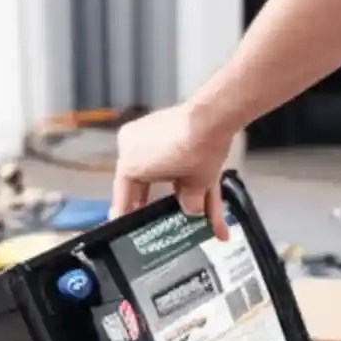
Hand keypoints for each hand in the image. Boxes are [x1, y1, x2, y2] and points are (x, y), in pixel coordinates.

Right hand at [109, 102, 234, 239]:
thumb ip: (191, 201)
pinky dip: (196, 174)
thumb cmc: (197, 149)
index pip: (125, 195)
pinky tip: (214, 198)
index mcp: (130, 163)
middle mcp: (134, 147)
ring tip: (206, 218)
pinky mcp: (169, 125)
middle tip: (162, 222)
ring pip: (170, 171)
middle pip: (148, 183)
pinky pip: (178, 155)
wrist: (214, 117)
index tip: (126, 224)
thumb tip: (191, 210)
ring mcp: (151, 134)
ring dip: (190, 193)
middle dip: (163, 205)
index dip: (128, 212)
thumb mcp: (196, 184)